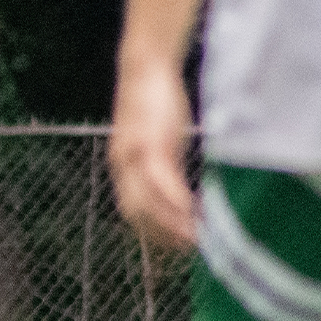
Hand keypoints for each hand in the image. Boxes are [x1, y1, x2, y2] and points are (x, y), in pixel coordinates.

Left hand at [109, 62, 195, 249]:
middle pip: (137, 215)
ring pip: (150, 203)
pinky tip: (195, 214)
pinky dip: (178, 202)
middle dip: (163, 238)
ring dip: (174, 226)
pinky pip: (163, 182)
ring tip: (198, 239)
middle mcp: (122, 166)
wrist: (144, 68)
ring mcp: (135, 157)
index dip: (151, 235)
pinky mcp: (151, 145)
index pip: (132, 212)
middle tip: (189, 252)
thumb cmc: (155, 105)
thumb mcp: (160, 142)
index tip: (173, 252)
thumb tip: (180, 193)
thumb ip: (165, 168)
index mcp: (122, 168)